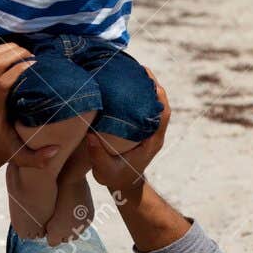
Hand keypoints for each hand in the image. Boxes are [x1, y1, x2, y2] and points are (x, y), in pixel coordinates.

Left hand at [0, 40, 59, 170]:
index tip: (35, 63)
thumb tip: (56, 150)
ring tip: (22, 49)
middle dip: (14, 53)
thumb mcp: (21, 158)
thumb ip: (39, 158)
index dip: (19, 69)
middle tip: (31, 54)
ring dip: (4, 47)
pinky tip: (0, 40)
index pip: (3, 82)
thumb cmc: (5, 149)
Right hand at [89, 74, 169, 197]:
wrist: (123, 184)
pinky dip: (136, 94)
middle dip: (151, 84)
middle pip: (159, 103)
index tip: (149, 80)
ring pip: (152, 103)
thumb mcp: (105, 171)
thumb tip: (89, 136)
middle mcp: (153, 132)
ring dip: (144, 87)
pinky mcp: (140, 127)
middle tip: (136, 67)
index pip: (163, 115)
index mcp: (152, 141)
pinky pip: (142, 107)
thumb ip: (98, 156)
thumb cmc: (116, 178)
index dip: (159, 97)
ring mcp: (148, 129)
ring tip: (130, 70)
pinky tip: (123, 84)